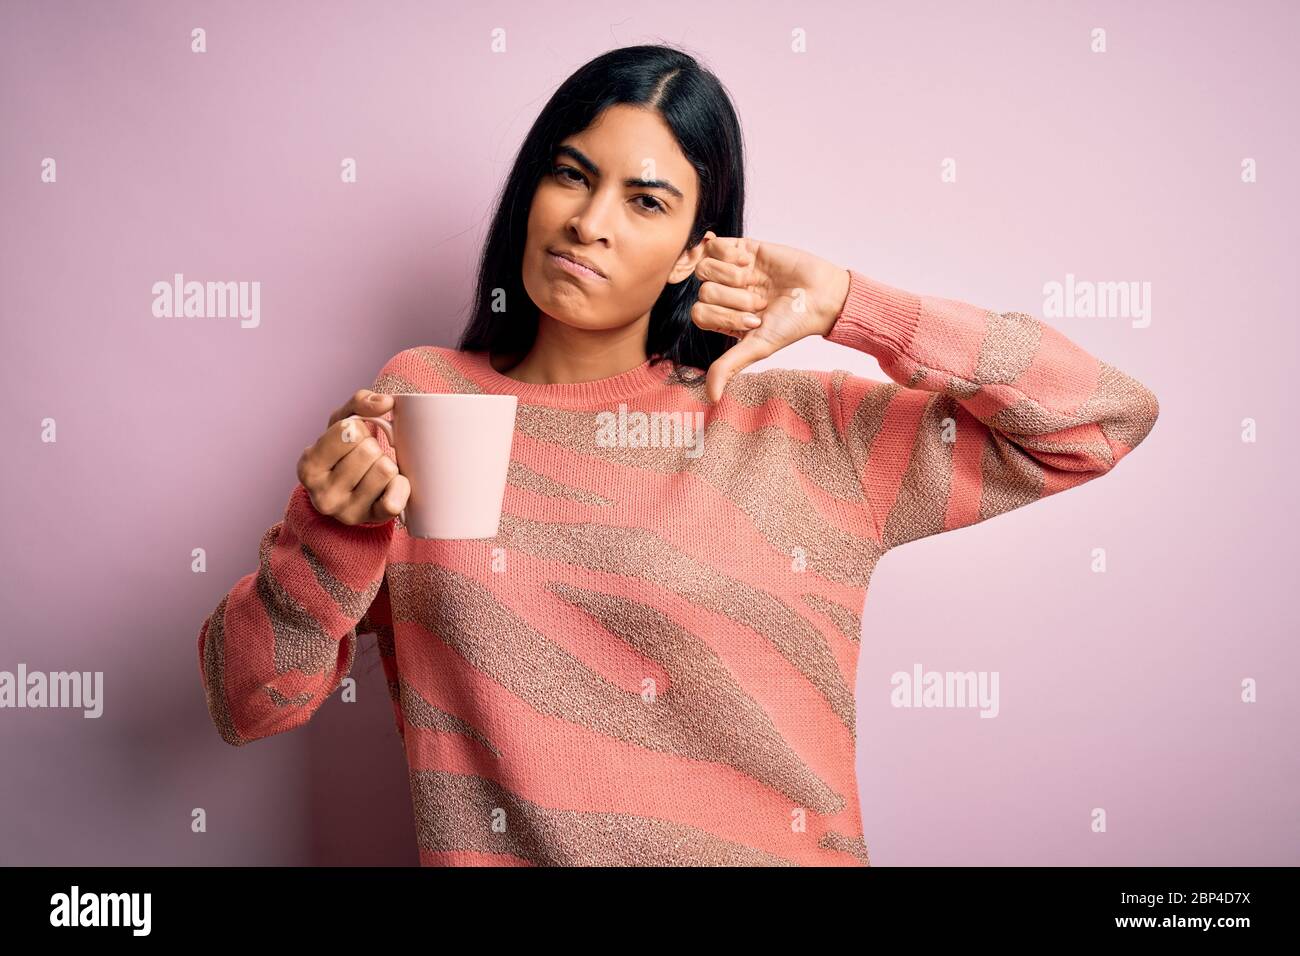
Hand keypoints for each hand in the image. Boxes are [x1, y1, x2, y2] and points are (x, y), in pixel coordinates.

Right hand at [296, 388, 410, 525]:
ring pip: (385, 469)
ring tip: (374, 472)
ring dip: (387, 464)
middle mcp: (322, 494)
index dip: (357, 429)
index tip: (352, 440)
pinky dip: (400, 486)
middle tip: (365, 459)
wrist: (349, 494)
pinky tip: (390, 486)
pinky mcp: (372, 521)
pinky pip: (395, 500)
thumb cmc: (345, 453)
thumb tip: (385, 403)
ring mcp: (346, 512)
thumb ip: (360, 402)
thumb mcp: (342, 422)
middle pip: (368, 450)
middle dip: (372, 447)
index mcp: (309, 466)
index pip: (346, 431)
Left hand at [691, 236, 850, 402]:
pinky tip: (751, 261)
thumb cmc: (792, 324)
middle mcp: (724, 295)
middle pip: (703, 291)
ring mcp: (730, 271)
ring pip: (705, 268)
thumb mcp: (759, 347)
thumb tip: (711, 397)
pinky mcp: (741, 248)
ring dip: (733, 276)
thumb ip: (729, 366)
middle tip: (761, 301)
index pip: (699, 313)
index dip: (724, 315)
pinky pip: (714, 245)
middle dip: (735, 298)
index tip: (754, 319)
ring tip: (757, 281)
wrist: (822, 294)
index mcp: (723, 318)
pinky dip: (731, 253)